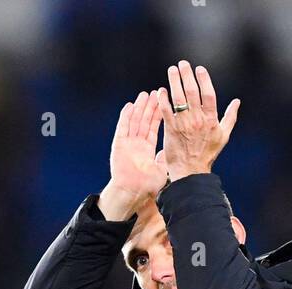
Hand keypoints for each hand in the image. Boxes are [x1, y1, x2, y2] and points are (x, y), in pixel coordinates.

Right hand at [97, 91, 166, 220]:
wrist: (132, 192)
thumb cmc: (147, 186)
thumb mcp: (161, 170)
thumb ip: (164, 159)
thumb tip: (172, 151)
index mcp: (147, 149)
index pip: (153, 128)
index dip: (157, 116)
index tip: (162, 103)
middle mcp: (137, 144)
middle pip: (143, 121)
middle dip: (149, 107)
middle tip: (155, 92)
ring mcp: (128, 143)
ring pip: (134, 121)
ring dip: (139, 108)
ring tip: (144, 95)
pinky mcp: (119, 144)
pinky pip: (123, 127)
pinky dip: (126, 116)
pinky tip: (130, 106)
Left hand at [155, 61, 239, 182]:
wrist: (191, 171)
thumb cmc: (208, 154)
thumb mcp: (224, 136)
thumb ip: (230, 117)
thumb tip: (237, 101)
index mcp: (211, 120)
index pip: (208, 95)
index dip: (204, 80)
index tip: (199, 68)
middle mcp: (198, 120)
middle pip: (192, 92)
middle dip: (187, 75)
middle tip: (182, 63)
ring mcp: (184, 124)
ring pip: (178, 98)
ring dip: (174, 81)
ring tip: (172, 70)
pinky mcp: (171, 129)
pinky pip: (166, 110)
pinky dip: (163, 99)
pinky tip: (161, 90)